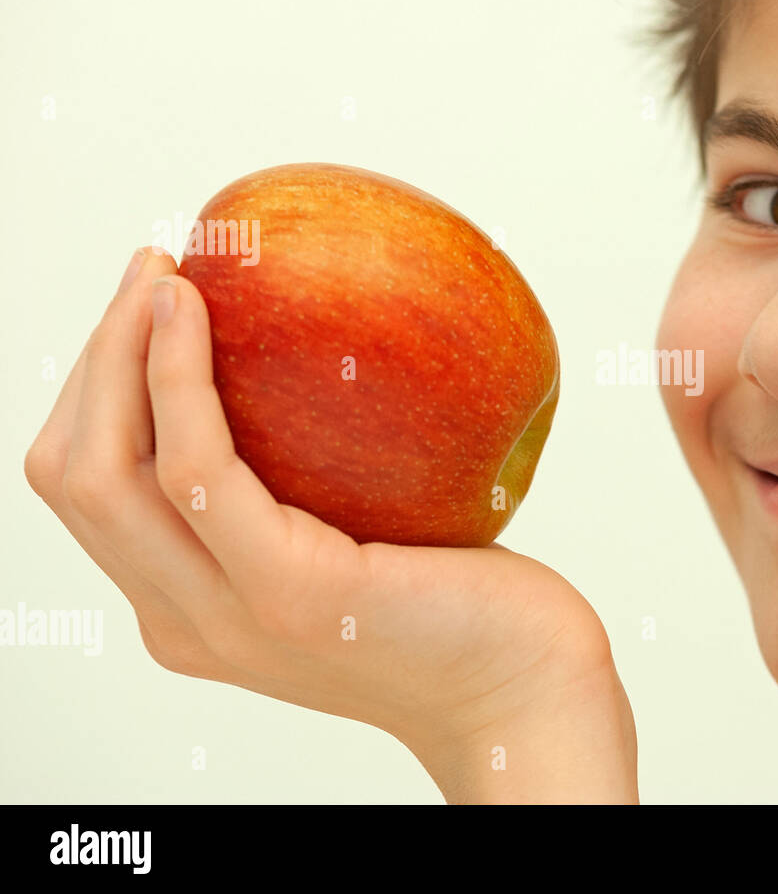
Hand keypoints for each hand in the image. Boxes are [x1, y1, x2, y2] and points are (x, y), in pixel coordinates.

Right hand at [24, 246, 636, 802]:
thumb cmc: (459, 603)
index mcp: (192, 609)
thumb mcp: (357, 542)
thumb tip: (304, 365)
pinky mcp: (288, 589)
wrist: (524, 686)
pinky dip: (177, 376)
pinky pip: (198, 465)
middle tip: (153, 268)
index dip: (97, 390)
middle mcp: (188, 621)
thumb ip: (306, 489)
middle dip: (93, 358)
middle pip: (76, 474)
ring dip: (116, 353)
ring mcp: (231, 612)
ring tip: (164, 271)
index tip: (150, 305)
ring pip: (106, 469)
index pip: (95, 490)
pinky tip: (198, 310)